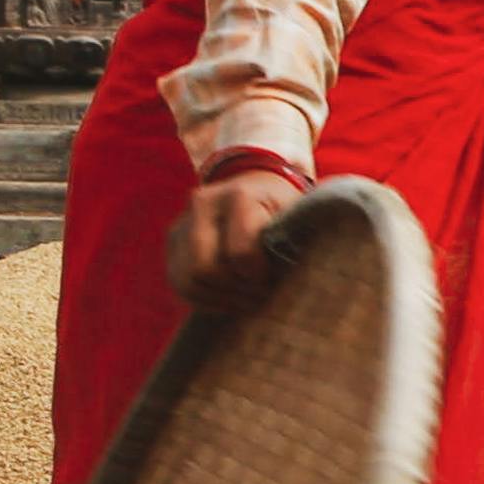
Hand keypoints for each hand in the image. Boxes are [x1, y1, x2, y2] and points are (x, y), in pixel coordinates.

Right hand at [167, 166, 303, 314]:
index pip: (239, 253)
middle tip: (260, 297)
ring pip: (187, 280)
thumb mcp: (296, 213)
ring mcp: (182, 221)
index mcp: (239, 196)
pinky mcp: (173, 240)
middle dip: (234, 291)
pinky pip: (179, 282)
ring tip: (247, 300)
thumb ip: (296, 238)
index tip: (274, 282)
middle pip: (205, 269)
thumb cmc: (284, 205)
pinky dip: (203, 300)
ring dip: (219, 299)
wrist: (256, 183)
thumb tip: (310, 279)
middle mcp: (203, 204)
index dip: (257, 277)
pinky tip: (228, 299)